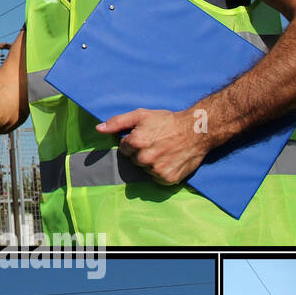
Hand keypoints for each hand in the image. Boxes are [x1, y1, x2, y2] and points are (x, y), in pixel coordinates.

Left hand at [96, 107, 210, 185]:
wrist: (197, 131)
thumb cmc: (168, 121)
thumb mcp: (141, 115)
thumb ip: (118, 122)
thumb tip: (98, 129)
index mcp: (136, 142)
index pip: (124, 149)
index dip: (134, 143)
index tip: (146, 137)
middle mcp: (145, 158)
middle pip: (134, 161)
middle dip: (142, 153)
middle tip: (157, 144)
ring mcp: (156, 170)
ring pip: (145, 170)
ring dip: (152, 163)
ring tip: (164, 151)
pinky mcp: (167, 179)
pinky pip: (157, 179)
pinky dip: (162, 172)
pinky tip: (170, 161)